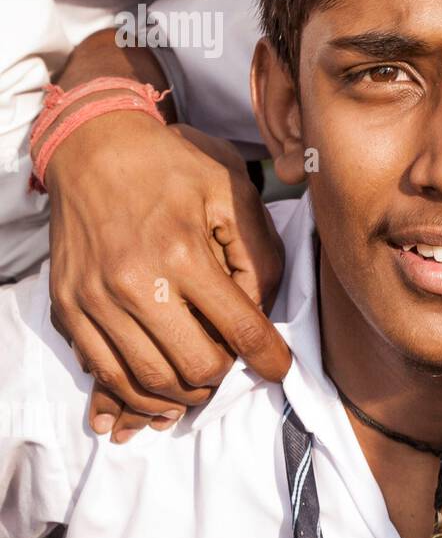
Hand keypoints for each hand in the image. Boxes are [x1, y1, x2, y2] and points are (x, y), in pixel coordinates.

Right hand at [46, 115, 289, 440]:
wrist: (93, 146)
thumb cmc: (170, 165)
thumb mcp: (233, 190)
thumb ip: (258, 254)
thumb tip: (262, 312)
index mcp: (182, 252)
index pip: (239, 328)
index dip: (268, 358)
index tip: (278, 368)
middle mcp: (134, 283)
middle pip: (194, 367)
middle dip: (223, 374)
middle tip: (233, 362)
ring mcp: (94, 300)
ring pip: (150, 381)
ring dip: (184, 392)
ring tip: (201, 377)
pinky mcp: (68, 308)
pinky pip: (105, 372)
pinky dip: (139, 390)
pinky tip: (162, 381)